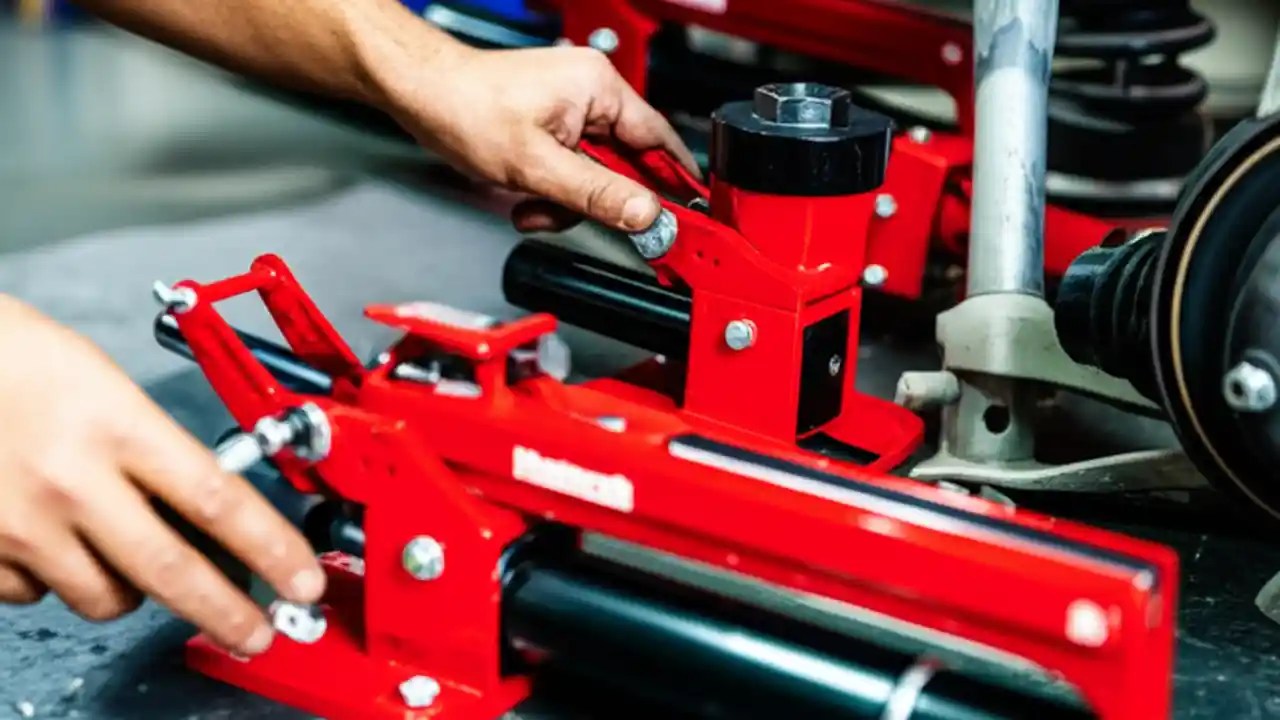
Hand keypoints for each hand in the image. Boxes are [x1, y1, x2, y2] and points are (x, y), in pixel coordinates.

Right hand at [0, 296, 322, 655]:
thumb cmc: (19, 359)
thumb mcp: (108, 388)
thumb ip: (157, 450)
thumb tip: (210, 512)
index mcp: (115, 425)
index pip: (217, 500)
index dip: (270, 549)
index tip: (301, 580)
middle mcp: (69, 480)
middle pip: (171, 570)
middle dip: (226, 613)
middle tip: (258, 634)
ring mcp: (19, 523)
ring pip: (106, 597)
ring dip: (131, 587)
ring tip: (124, 545)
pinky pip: (39, 595)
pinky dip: (58, 578)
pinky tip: (54, 536)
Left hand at [383, 44, 699, 233]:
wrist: (421, 95)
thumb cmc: (466, 109)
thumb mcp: (536, 166)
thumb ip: (595, 194)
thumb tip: (645, 215)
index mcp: (600, 88)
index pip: (660, 142)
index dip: (673, 185)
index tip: (682, 220)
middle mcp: (593, 92)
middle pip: (627, 164)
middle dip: (598, 200)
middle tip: (576, 218)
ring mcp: (574, 107)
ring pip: (597, 173)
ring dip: (569, 201)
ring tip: (534, 206)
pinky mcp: (555, 123)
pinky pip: (574, 167)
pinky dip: (554, 190)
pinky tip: (528, 196)